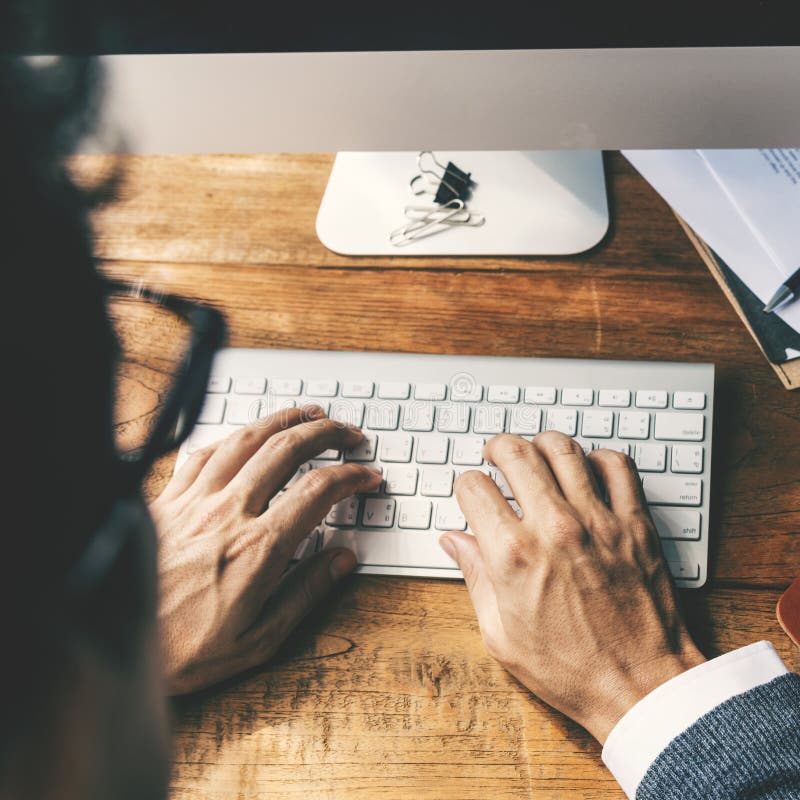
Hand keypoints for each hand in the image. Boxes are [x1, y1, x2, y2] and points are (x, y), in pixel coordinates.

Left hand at [149, 406, 381, 693]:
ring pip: (246, 440)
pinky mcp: (167, 501)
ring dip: (283, 420)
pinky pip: (202, 452)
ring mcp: (194, 502)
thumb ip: (306, 593)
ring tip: (308, 414)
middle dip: (326, 433)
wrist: (115, 644)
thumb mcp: (260, 639)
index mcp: (257, 550)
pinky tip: (245, 436)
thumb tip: (344, 559)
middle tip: (348, 433)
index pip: (318, 491)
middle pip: (286, 450)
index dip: (350, 475)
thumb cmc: (185, 651)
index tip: (367, 475)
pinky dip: (232, 436)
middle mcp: (227, 514)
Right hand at [440, 432, 704, 742]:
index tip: (471, 493)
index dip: (465, 485)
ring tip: (536, 453)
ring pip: (563, 449)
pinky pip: (617, 466)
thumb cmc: (572, 671)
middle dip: (497, 447)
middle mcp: (554, 528)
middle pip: (515, 453)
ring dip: (541, 443)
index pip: (474, 487)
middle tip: (496, 454)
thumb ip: (475, 577)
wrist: (641, 688)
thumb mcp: (501, 635)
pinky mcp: (635, 525)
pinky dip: (598, 458)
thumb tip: (455, 542)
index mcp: (513, 556)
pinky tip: (587, 469)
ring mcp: (598, 522)